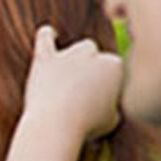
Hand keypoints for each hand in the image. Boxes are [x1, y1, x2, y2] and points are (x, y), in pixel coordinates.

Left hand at [23, 24, 123, 140]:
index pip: (116, 68)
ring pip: (80, 49)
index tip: (100, 103)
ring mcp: (68, 54)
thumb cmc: (86, 126)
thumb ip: (113, 103)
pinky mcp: (45, 59)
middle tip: (85, 93)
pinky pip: (45, 40)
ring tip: (71, 77)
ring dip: (78, 59)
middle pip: (99, 56)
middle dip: (93, 71)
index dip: (108, 86)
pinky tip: (49, 34)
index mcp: (115, 66)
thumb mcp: (112, 118)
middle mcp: (93, 54)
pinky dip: (47, 36)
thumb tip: (109, 103)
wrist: (55, 125)